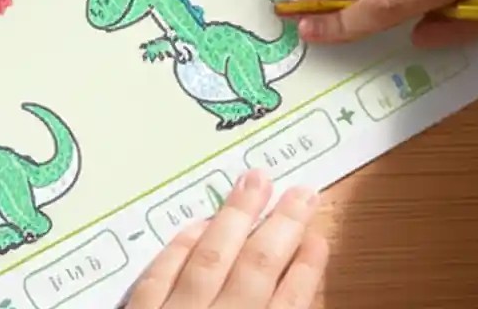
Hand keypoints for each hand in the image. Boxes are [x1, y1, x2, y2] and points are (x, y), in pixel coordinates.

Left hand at [123, 169, 327, 308]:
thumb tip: (291, 281)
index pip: (291, 304)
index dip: (308, 269)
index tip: (319, 238)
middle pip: (257, 269)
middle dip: (282, 226)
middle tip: (302, 190)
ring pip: (209, 261)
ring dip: (235, 218)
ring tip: (255, 181)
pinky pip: (158, 277)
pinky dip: (179, 248)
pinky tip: (197, 224)